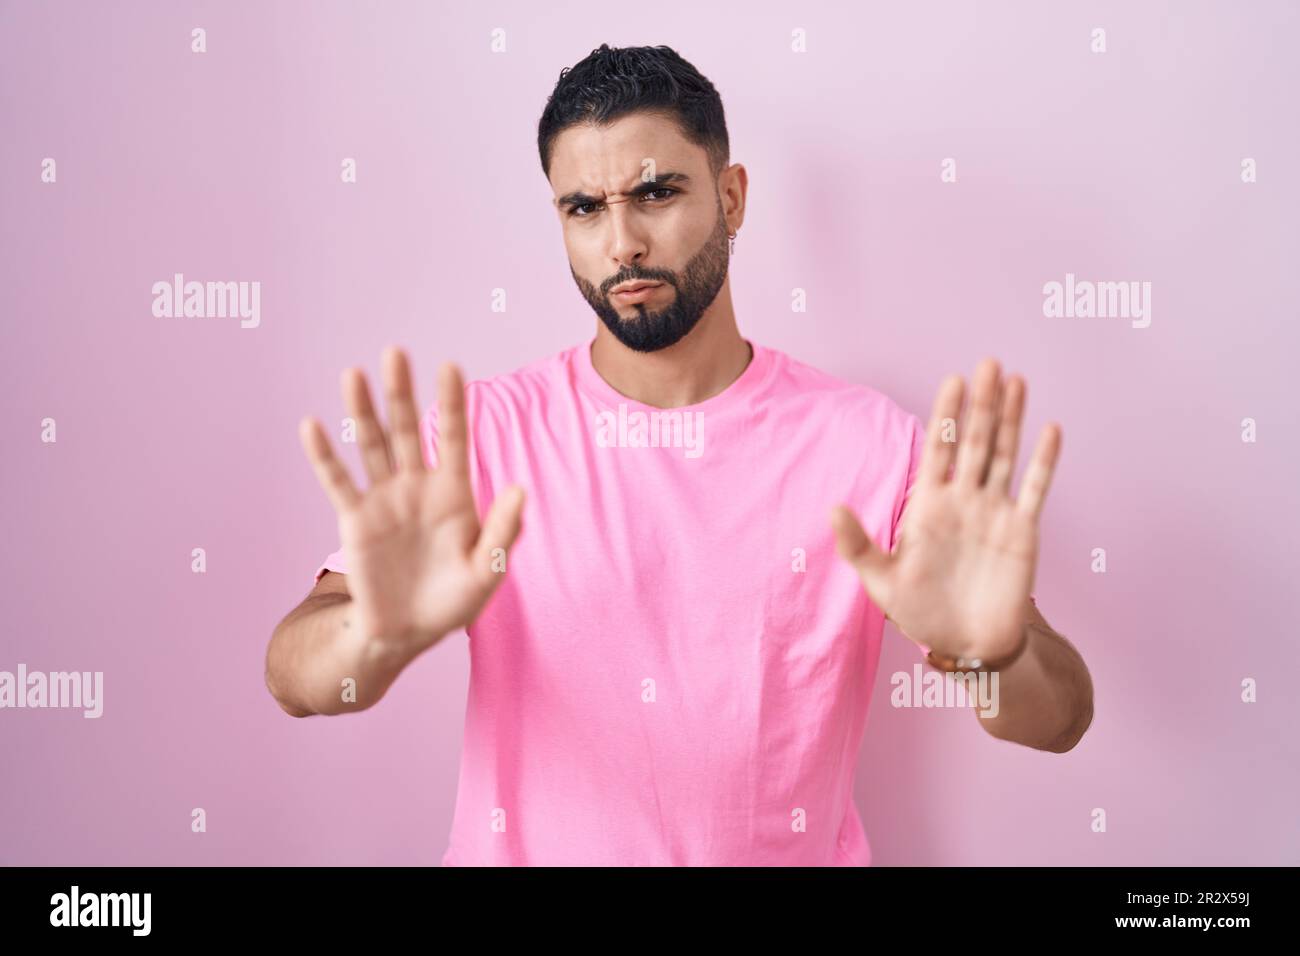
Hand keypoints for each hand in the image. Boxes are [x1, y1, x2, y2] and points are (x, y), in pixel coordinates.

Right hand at [299, 346, 524, 651]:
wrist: (408, 633)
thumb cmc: (454, 601)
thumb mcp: (487, 571)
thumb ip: (503, 532)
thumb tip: (518, 489)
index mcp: (454, 492)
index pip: (454, 437)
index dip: (452, 403)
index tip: (450, 366)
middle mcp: (418, 486)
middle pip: (409, 429)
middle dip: (402, 392)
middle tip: (395, 352)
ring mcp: (384, 499)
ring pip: (372, 445)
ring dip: (362, 411)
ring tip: (353, 374)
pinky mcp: (355, 520)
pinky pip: (338, 482)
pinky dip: (325, 456)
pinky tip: (313, 426)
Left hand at [831, 359, 1060, 662]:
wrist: (967, 644)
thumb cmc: (920, 612)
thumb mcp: (880, 580)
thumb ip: (858, 544)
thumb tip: (833, 508)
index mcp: (929, 505)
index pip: (939, 450)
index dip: (946, 416)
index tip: (952, 381)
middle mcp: (964, 500)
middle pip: (975, 442)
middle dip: (981, 404)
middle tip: (988, 363)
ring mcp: (995, 512)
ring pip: (1005, 455)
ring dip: (1012, 419)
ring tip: (1017, 381)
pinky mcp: (1023, 531)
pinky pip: (1034, 490)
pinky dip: (1043, 461)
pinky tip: (1050, 430)